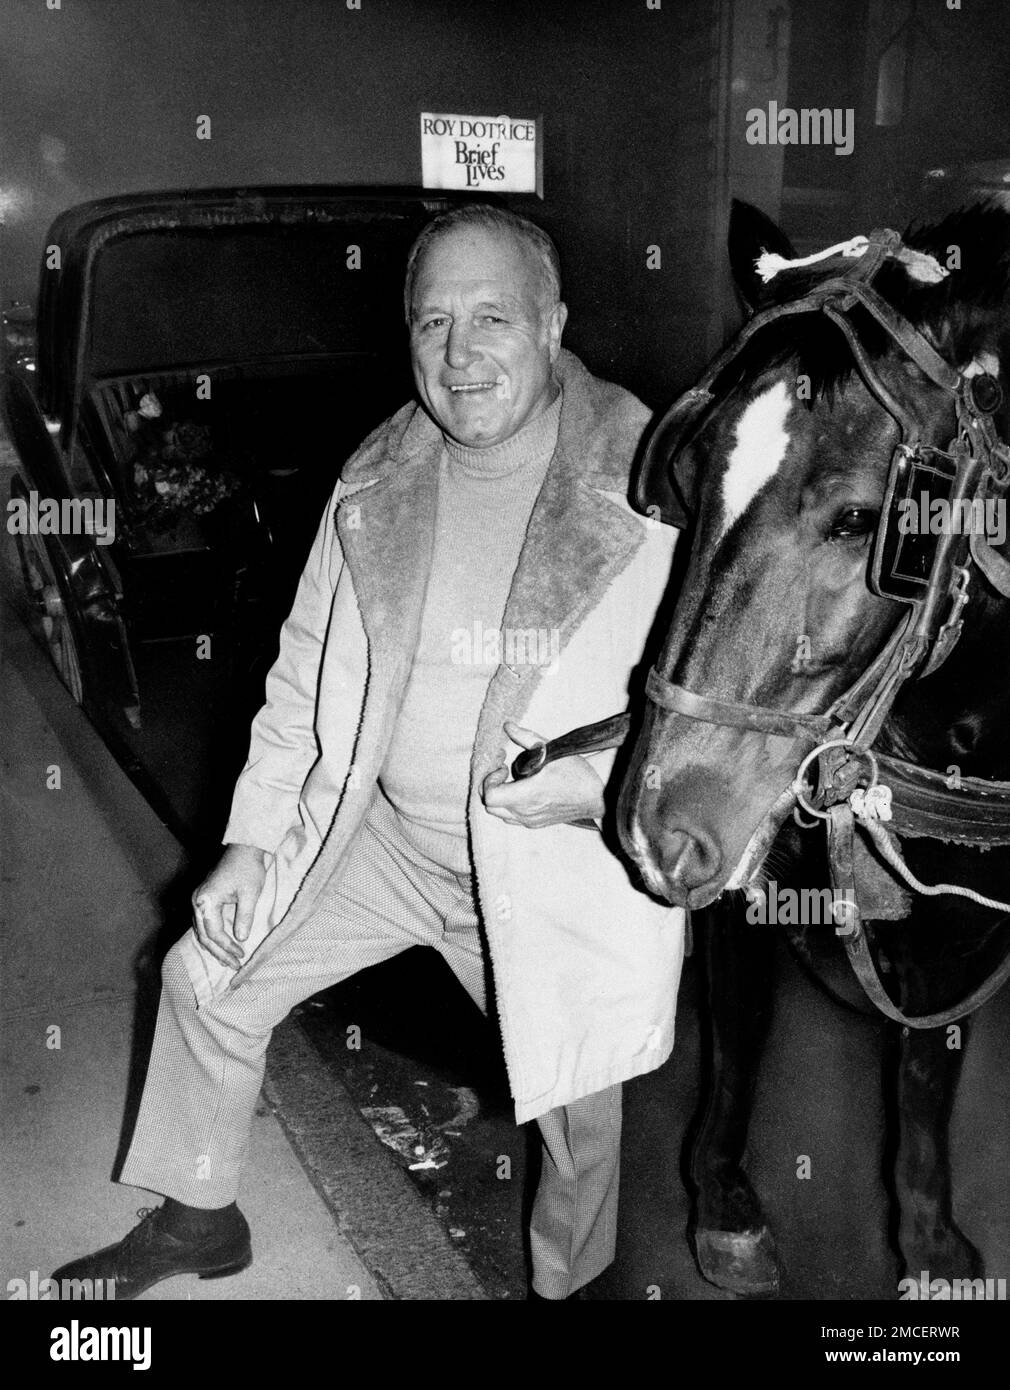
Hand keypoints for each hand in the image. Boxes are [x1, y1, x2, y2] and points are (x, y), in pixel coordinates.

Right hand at [191, 844, 267, 969]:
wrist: (244, 848)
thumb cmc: (248, 868)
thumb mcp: (250, 894)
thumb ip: (244, 917)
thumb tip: (241, 939)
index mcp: (206, 900)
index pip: (214, 932)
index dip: (227, 946)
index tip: (241, 954)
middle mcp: (197, 901)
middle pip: (204, 935)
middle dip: (219, 952)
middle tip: (234, 965)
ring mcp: (198, 900)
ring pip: (201, 930)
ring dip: (214, 947)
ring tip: (227, 960)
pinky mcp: (204, 898)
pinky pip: (203, 923)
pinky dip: (212, 936)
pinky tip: (220, 945)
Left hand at [481, 721, 605, 828]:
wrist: (597, 796)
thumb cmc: (576, 774)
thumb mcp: (551, 750)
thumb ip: (526, 738)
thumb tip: (508, 726)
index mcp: (527, 795)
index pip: (490, 796)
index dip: (489, 780)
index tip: (502, 766)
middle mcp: (526, 812)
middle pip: (490, 806)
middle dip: (491, 786)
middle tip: (503, 770)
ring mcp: (530, 821)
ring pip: (499, 813)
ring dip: (500, 796)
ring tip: (512, 780)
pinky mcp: (535, 824)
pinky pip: (512, 818)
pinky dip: (509, 805)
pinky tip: (522, 790)